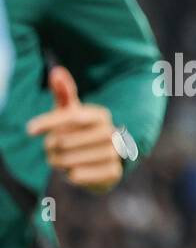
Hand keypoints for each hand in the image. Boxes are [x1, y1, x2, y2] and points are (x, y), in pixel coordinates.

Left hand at [26, 66, 122, 192]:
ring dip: (58, 162)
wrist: (101, 161)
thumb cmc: (79, 132)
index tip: (29, 130)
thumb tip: (57, 71)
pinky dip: (70, 174)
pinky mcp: (114, 173)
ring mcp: (115, 154)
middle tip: (51, 148)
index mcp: (101, 115)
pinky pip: (78, 175)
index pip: (71, 116)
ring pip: (69, 160)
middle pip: (65, 141)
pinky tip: (75, 170)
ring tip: (61, 159)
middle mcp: (112, 133)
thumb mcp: (71, 112)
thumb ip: (64, 93)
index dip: (48, 122)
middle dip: (51, 146)